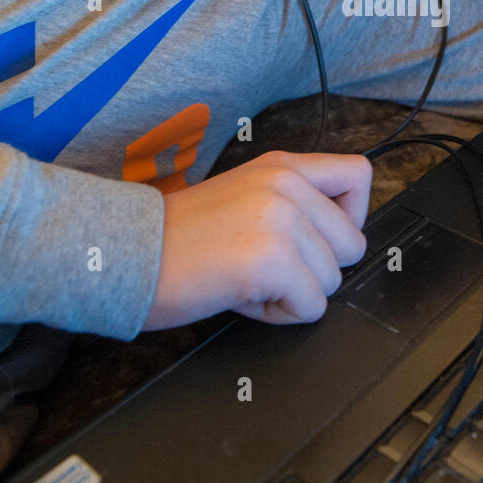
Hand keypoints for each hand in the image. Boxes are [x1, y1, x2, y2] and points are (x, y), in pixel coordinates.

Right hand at [147, 151, 372, 328]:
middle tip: (264, 267)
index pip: (358, 175)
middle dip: (314, 269)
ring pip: (332, 281)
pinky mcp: (272, 260)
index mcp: (282, 166)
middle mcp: (287, 185)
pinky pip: (310, 308)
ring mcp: (281, 220)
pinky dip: (277, 316)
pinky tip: (240, 296)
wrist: (125, 254)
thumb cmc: (176, 238)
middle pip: (352, 245)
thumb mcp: (242, 196)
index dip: (349, 218)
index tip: (318, 239)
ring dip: (291, 294)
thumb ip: (291, 203)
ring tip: (244, 279)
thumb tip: (336, 236)